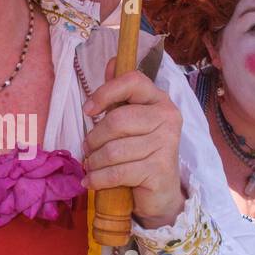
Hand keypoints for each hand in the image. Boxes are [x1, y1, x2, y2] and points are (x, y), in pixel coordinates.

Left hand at [82, 58, 184, 228]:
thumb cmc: (141, 153)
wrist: (161, 193)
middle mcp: (168, 118)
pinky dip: (98, 179)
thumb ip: (120, 94)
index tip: (88, 110)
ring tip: (90, 166)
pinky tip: (91, 181)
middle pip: (117, 120)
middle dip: (94, 138)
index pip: (132, 81)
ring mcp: (166, 145)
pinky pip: (117, 172)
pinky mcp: (159, 171)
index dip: (105, 92)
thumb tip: (112, 61)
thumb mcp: (130, 121)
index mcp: (160, 101)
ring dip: (94, 161)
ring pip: (113, 149)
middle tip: (87, 149)